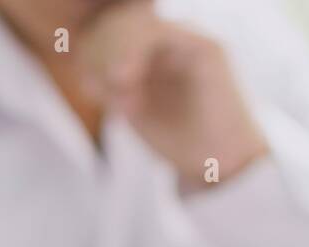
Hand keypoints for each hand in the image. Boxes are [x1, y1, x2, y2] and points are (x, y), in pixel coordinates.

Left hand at [79, 1, 267, 188]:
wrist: (222, 163)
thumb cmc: (180, 140)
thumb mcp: (133, 109)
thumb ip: (111, 86)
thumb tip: (86, 72)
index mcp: (152, 50)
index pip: (110, 29)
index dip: (92, 53)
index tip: (92, 89)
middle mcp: (171, 38)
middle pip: (118, 20)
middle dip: (99, 54)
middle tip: (100, 91)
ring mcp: (189, 38)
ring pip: (135, 22)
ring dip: (115, 56)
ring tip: (120, 95)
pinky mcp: (207, 47)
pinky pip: (159, 32)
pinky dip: (134, 54)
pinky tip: (127, 84)